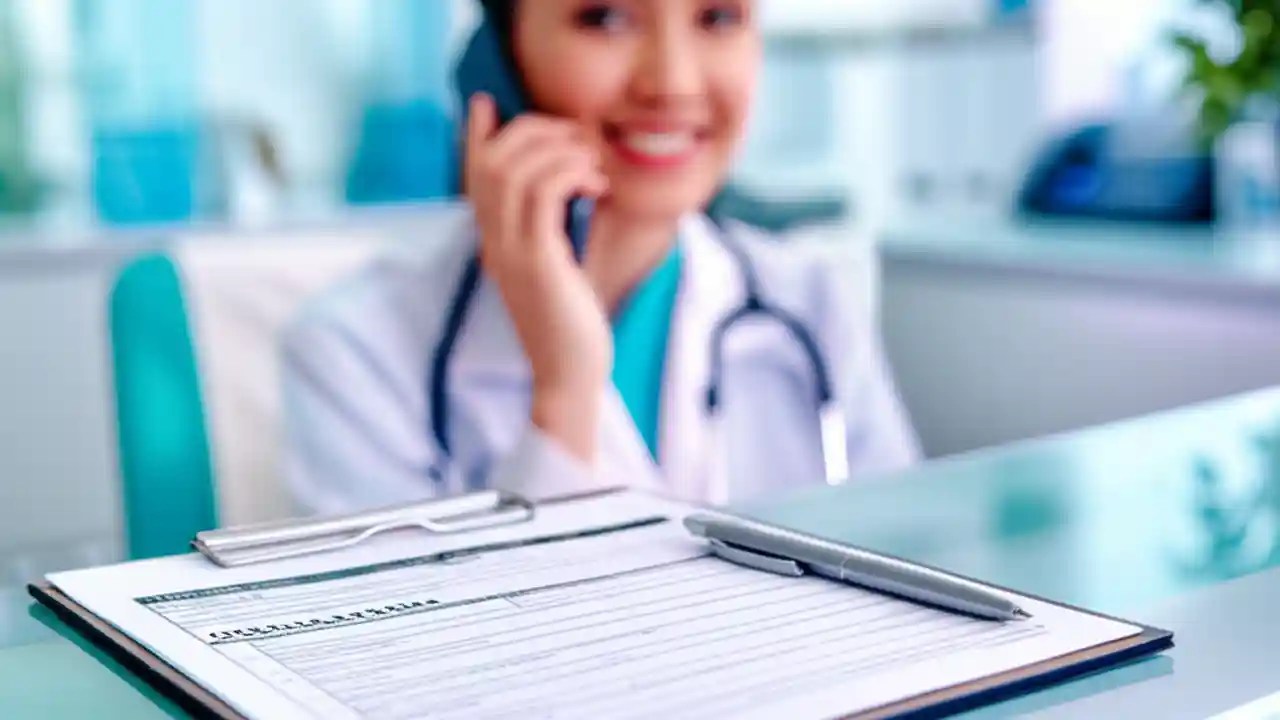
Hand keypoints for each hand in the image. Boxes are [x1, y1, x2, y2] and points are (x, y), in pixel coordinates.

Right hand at [464, 93, 611, 460]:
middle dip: (532, 131)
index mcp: (493, 242)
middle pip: (492, 160)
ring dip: (558, 150)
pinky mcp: (539, 261)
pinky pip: (545, 194)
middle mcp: (493, 243)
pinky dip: (571, 173)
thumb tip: (570, 190)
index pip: (472, 177)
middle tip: (575, 137)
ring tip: (591, 162)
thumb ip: (550, 230)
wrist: (568, 376)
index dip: (474, 135)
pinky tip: (597, 186)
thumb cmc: (570, 323)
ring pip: (515, 170)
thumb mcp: (555, 267)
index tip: (485, 103)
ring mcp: (511, 252)